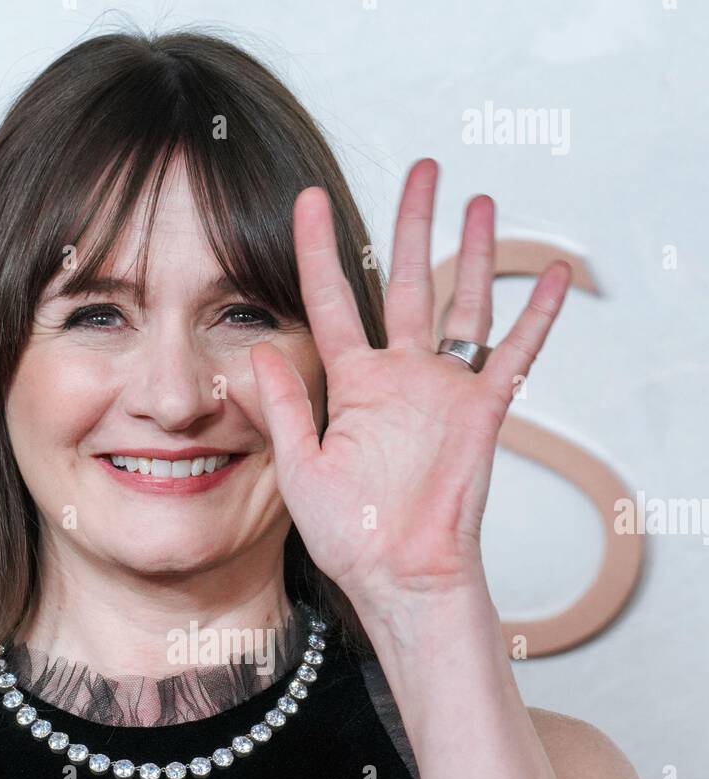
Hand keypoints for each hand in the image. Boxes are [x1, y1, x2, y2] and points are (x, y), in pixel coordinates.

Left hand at [249, 158, 571, 613]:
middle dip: (414, 224)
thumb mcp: (300, 468)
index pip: (334, 300)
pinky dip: (538, 316)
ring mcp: (444, 391)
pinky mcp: (483, 412)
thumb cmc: (351, 536)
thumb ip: (282, 407)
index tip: (308, 199)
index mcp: (353, 385)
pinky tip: (554, 274)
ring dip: (476, 252)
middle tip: (422, 168)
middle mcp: (401, 377)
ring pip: (464, 304)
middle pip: (410, 281)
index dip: (318, 249)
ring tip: (480, 199)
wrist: (400, 577)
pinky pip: (516, 355)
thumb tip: (257, 349)